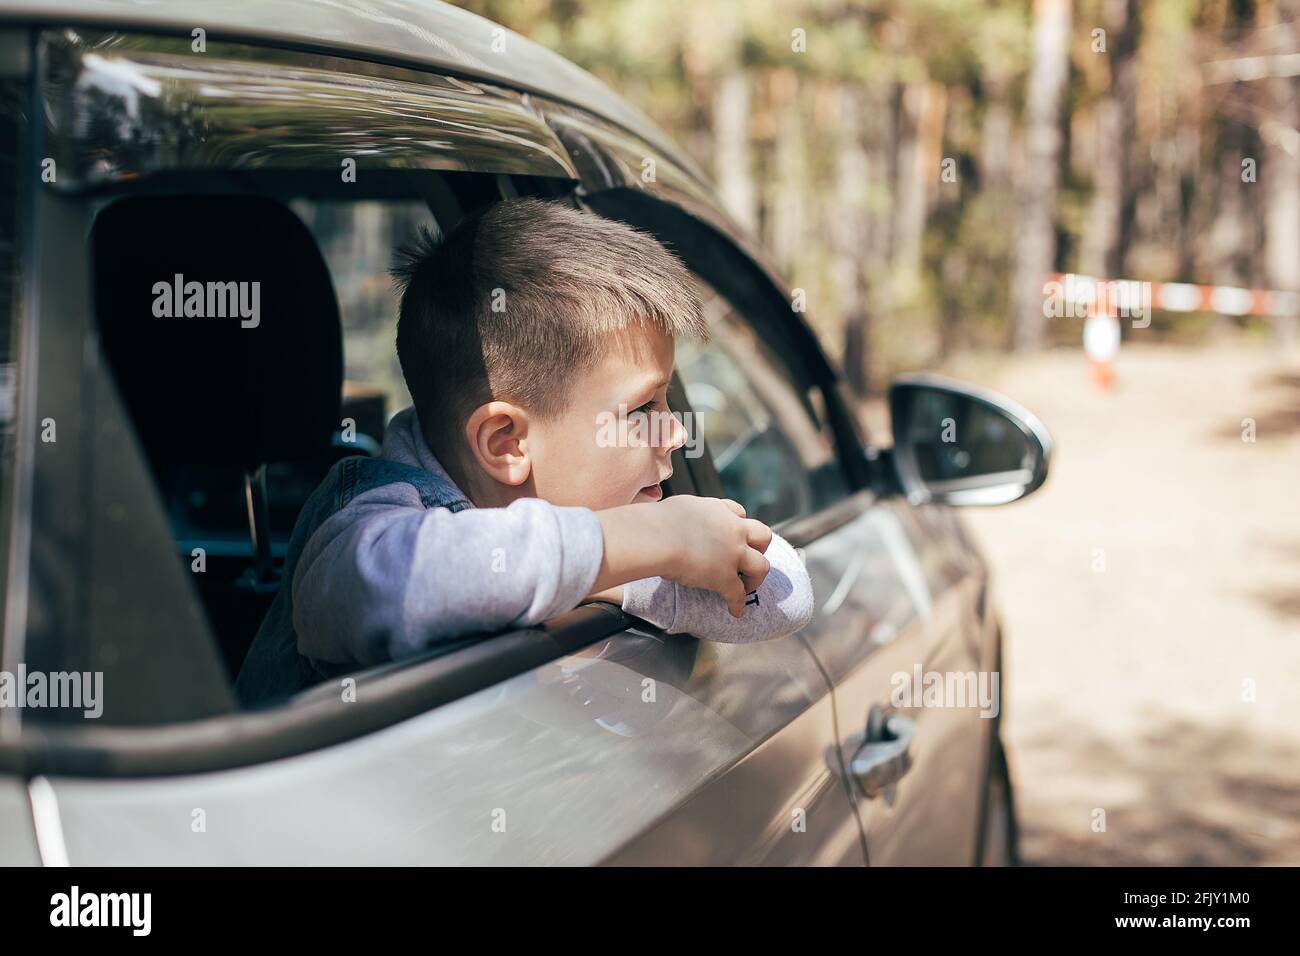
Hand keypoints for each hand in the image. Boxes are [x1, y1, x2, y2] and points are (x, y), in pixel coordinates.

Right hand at [655, 496, 771, 616]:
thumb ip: (687, 516)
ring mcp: (732, 554)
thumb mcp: (678, 508)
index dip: (738, 524)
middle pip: (762, 535)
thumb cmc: (656, 522)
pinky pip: (738, 594)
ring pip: (761, 566)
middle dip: (760, 547)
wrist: (656, 538)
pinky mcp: (725, 577)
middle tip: (748, 558)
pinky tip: (735, 612)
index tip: (734, 532)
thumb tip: (676, 524)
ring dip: (756, 578)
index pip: (738, 513)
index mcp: (718, 510)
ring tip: (748, 586)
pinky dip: (738, 604)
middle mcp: (732, 529)